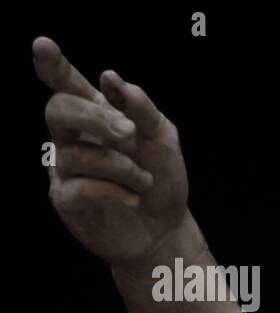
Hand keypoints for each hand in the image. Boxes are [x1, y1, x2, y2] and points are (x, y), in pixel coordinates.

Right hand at [34, 37, 188, 265]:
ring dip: (121, 166)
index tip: (42, 45)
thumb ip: (142, 109)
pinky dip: (115, 191)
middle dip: (95, 117)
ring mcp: (65, 168)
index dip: (52, 65)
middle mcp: (74, 137)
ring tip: (145, 180)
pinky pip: (81, 187)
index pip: (67, 84)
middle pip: (59, 110)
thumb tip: (111, 79)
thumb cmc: (162, 179)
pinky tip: (134, 199)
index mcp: (96, 114)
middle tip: (128, 131)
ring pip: (77, 153)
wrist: (166, 229)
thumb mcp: (163, 140)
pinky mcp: (66, 198)